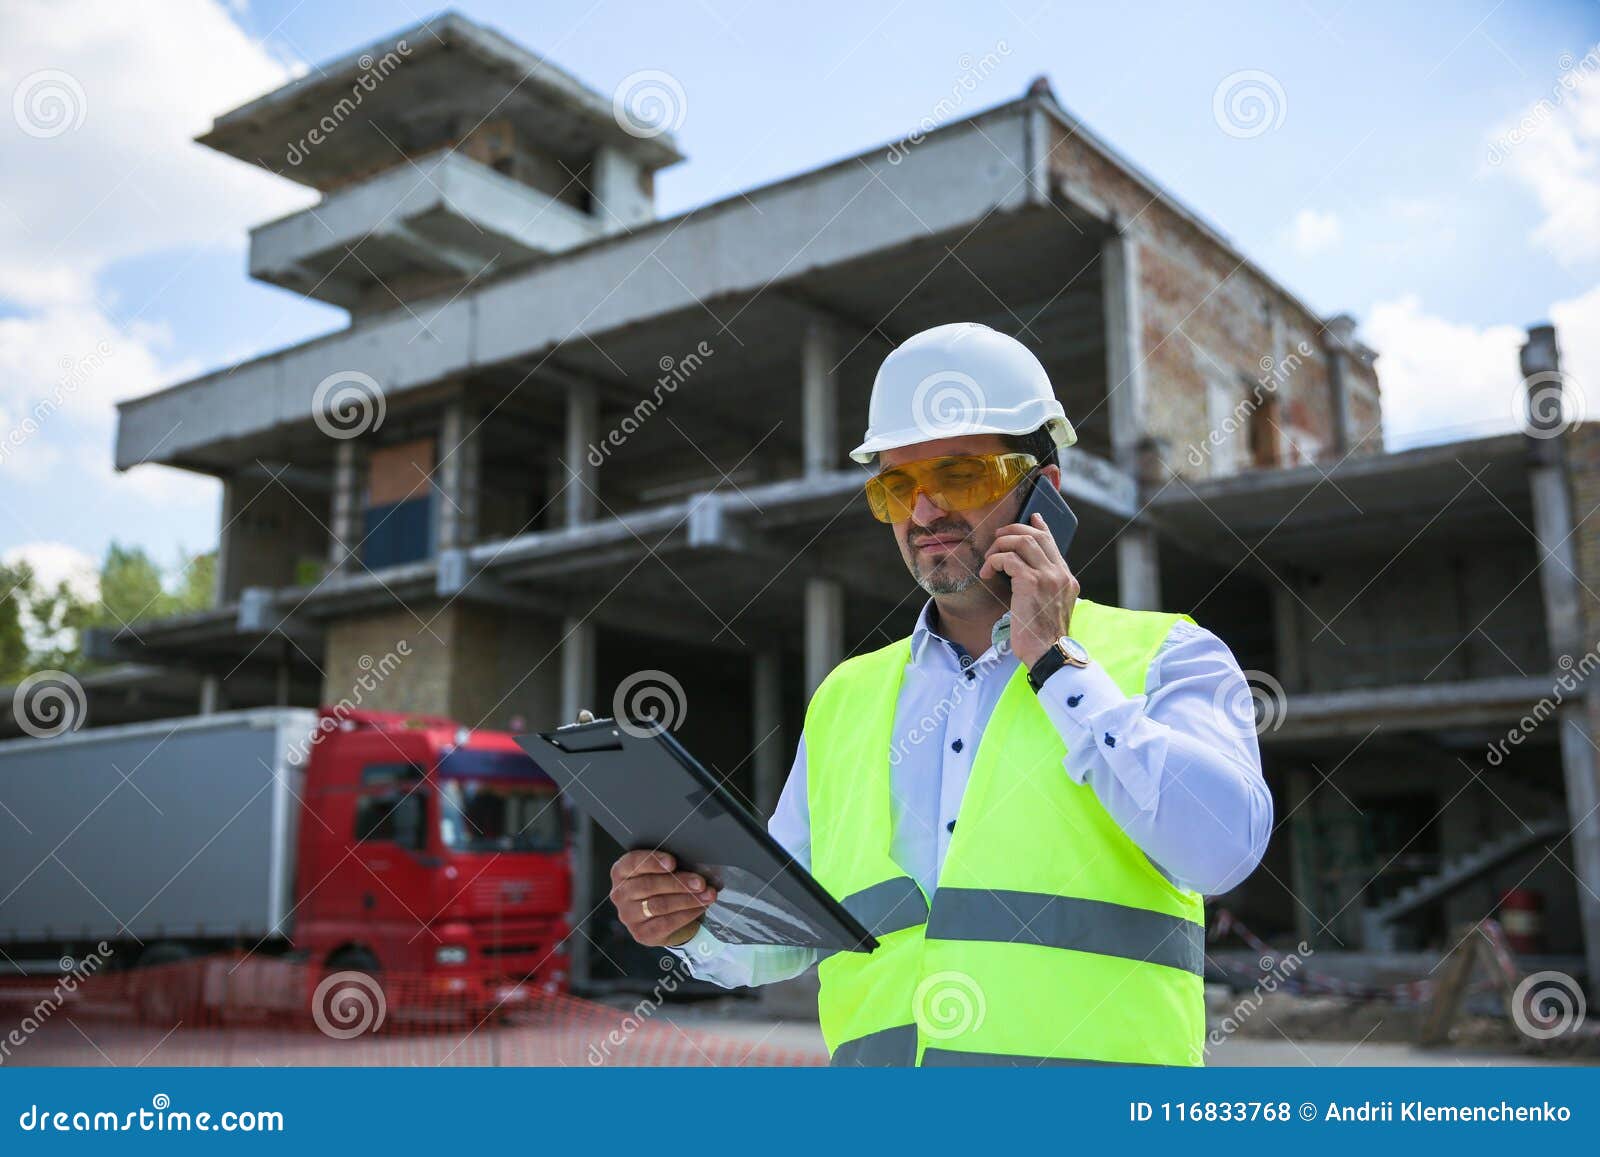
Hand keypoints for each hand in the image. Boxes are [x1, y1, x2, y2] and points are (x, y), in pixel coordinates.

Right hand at [610, 850, 718, 947]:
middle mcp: (620, 894)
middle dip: (678, 883)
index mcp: (621, 872)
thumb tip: (695, 865)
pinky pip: (666, 923)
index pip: (632, 863)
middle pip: (649, 886)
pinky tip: (700, 907)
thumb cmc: (660, 885)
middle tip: (700, 882)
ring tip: (707, 895)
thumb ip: (669, 865)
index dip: (653, 861)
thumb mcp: (659, 871)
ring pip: (660, 905)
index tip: (673, 862)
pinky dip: (687, 914)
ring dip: (687, 899)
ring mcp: (628, 915)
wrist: (658, 916)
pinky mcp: (641, 933)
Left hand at [979, 512, 1079, 667]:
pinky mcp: (1031, 582)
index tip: (1032, 517)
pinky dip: (994, 561)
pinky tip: (987, 573)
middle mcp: (1060, 574)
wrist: (1049, 654)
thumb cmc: (1043, 638)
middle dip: (1012, 531)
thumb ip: (1044, 589)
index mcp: (1067, 579)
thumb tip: (1023, 575)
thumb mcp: (1049, 608)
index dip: (1040, 527)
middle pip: (1036, 536)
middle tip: (997, 538)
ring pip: (1022, 541)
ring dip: (1000, 546)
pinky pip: (1008, 559)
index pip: (1053, 543)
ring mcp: (1048, 576)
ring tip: (989, 560)